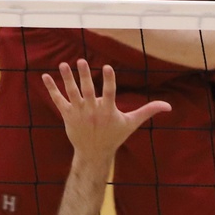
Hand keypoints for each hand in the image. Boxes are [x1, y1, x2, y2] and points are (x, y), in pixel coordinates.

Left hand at [41, 60, 168, 158]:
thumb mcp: (131, 123)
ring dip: (67, 79)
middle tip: (81, 61)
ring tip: (64, 64)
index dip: (109, 80)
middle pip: (88, 91)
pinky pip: (58, 100)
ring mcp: (78, 113)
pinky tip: (45, 77)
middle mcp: (92, 111)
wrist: (94, 154)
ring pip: (72, 93)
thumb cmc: (114, 136)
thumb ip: (148, 111)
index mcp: (108, 111)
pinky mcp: (67, 115)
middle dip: (84, 76)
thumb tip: (169, 106)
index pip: (109, 93)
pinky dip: (51, 89)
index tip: (108, 66)